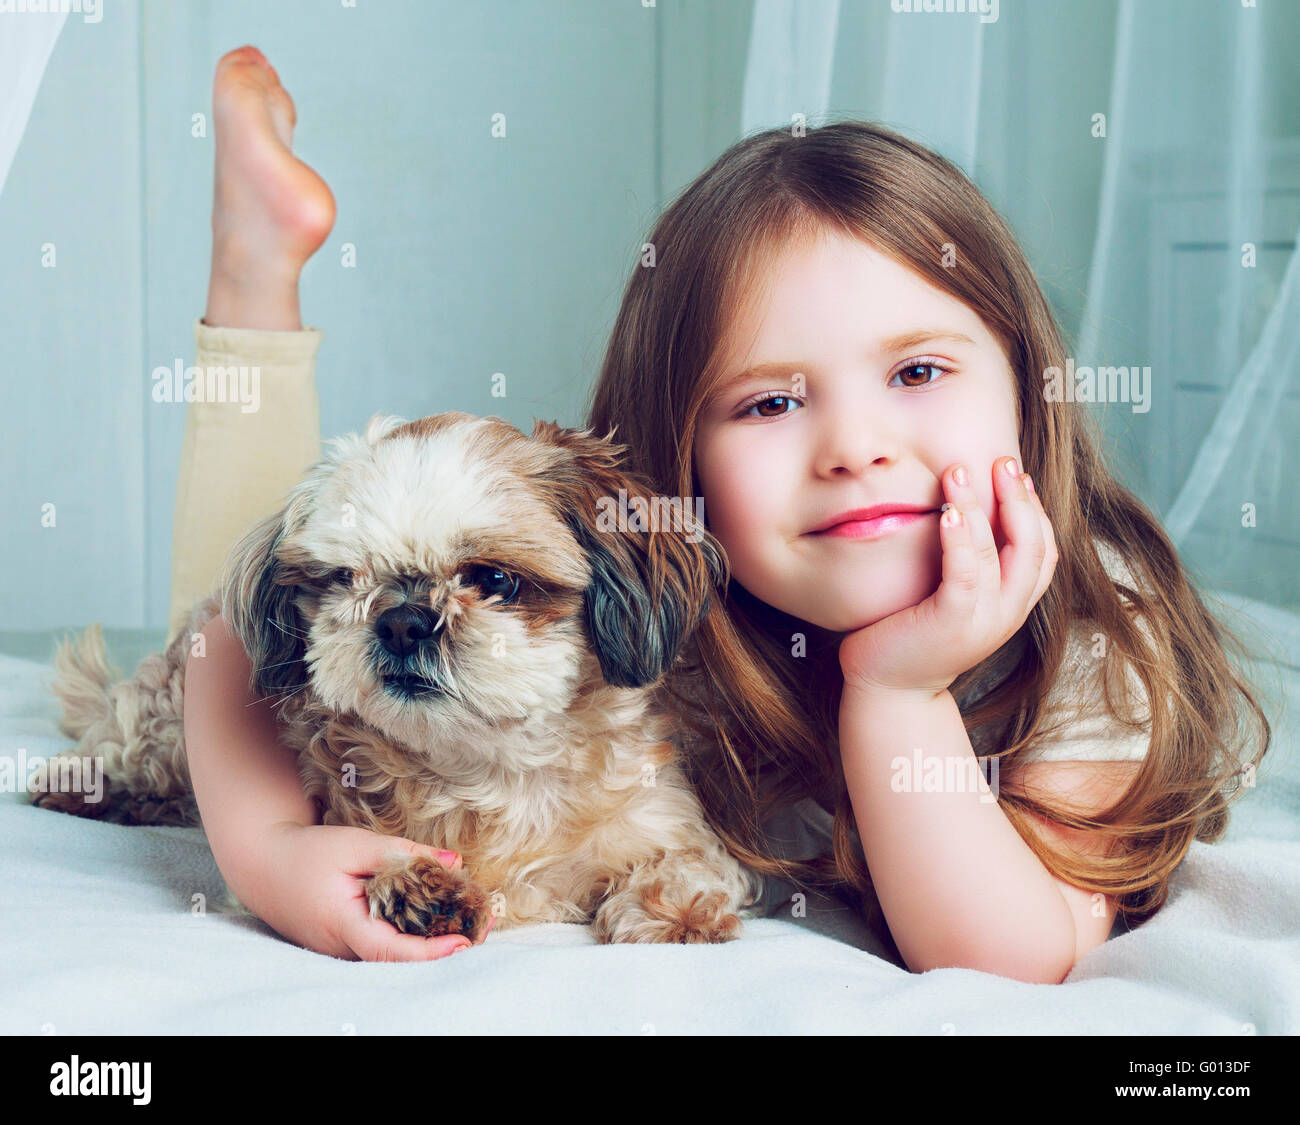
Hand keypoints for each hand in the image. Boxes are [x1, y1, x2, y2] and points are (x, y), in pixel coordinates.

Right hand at [233, 823, 491, 960]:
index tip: (463, 942)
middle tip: (487, 924)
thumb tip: (454, 861)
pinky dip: (415, 934)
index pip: (390, 951)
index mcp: (342, 924)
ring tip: (474, 917)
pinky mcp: (346, 943)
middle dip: (445, 946)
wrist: (261, 864)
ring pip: (394, 954)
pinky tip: (441, 916)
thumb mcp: (356, 844)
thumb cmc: (307, 852)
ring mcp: (342, 950)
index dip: (429, 952)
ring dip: (433, 939)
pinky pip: (385, 945)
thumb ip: (404, 853)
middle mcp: (342, 947)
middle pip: (400, 959)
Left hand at [838, 456, 1057, 698]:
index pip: (1043, 550)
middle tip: (1002, 460)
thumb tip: (965, 511)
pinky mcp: (953, 623)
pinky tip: (950, 514)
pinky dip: (962, 541)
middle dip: (1020, 498)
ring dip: (982, 506)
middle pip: (1034, 546)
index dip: (1035, 509)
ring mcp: (984, 621)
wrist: (888, 689)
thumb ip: (968, 564)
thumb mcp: (950, 596)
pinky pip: (966, 575)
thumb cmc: (911, 635)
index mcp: (1012, 606)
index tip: (1017, 473)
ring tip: (959, 472)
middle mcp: (1008, 614)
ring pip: (998, 553)